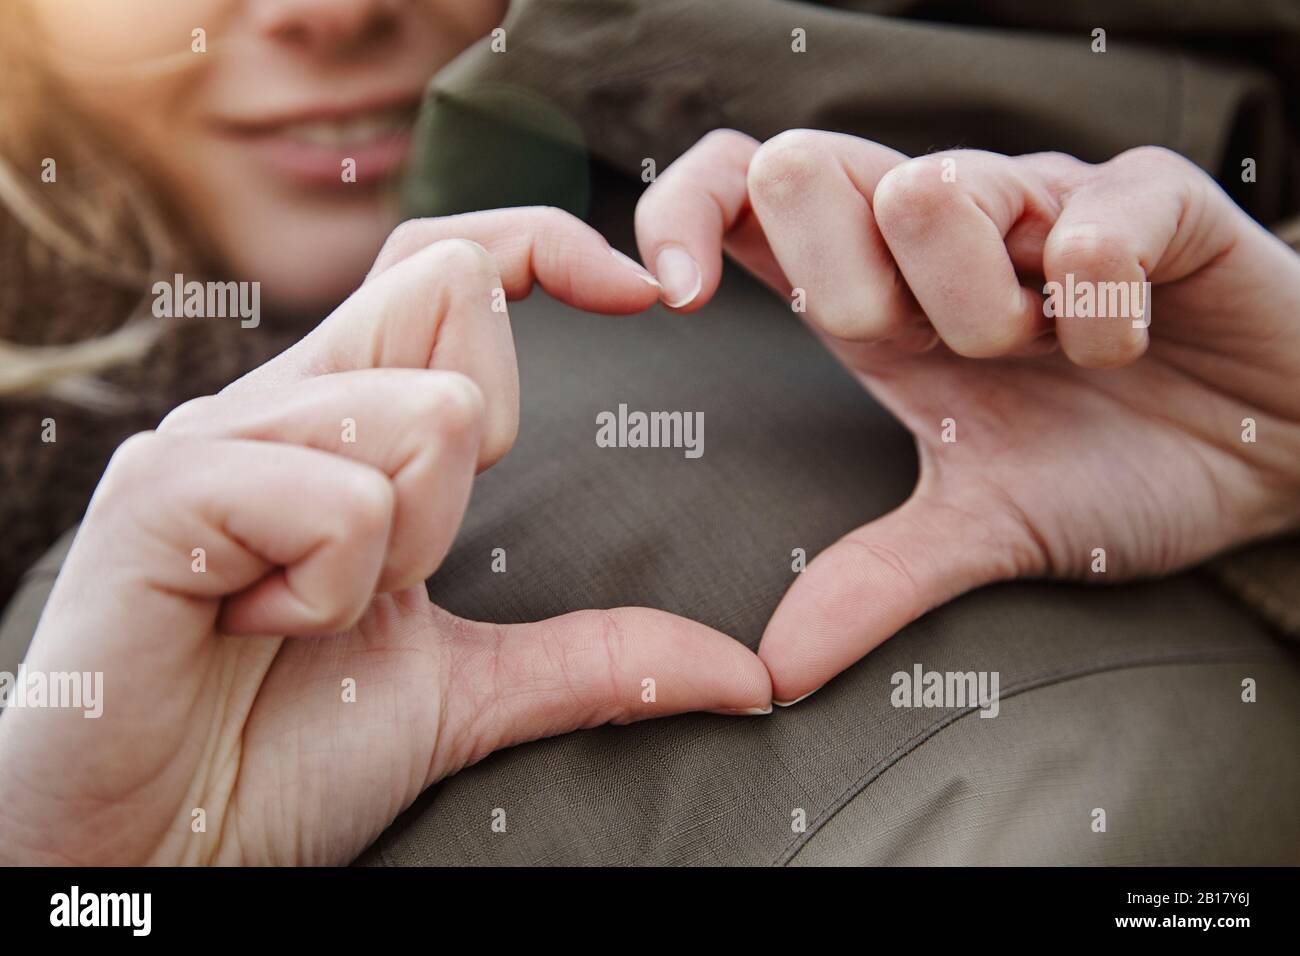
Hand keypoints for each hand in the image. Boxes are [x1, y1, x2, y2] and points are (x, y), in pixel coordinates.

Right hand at [0, 209, 771, 864]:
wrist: (157, 847)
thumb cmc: (284, 753)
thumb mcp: (470, 694)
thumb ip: (597, 658)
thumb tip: (744, 673)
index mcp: (349, 424)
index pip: (452, 261)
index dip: (552, 245)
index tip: (644, 293)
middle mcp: (282, 403)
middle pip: (451, 291)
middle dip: (481, 443)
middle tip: (401, 563)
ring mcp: (216, 437)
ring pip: (423, 409)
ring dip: (405, 546)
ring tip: (310, 616)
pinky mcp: (162, 493)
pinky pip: (338, 499)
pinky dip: (333, 591)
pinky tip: (258, 630)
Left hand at [637, 130, 1299, 703]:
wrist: (1276, 456)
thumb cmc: (1120, 463)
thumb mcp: (982, 530)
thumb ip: (874, 581)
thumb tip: (775, 670)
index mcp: (879, 290)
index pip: (741, 186)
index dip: (682, 212)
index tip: (669, 296)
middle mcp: (941, 224)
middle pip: (802, 163)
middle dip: (851, 290)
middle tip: (933, 358)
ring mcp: (1043, 198)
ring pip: (935, 192)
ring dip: (983, 313)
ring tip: (1049, 358)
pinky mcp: (1151, 199)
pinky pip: (1086, 230)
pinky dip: (1102, 318)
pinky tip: (1129, 350)